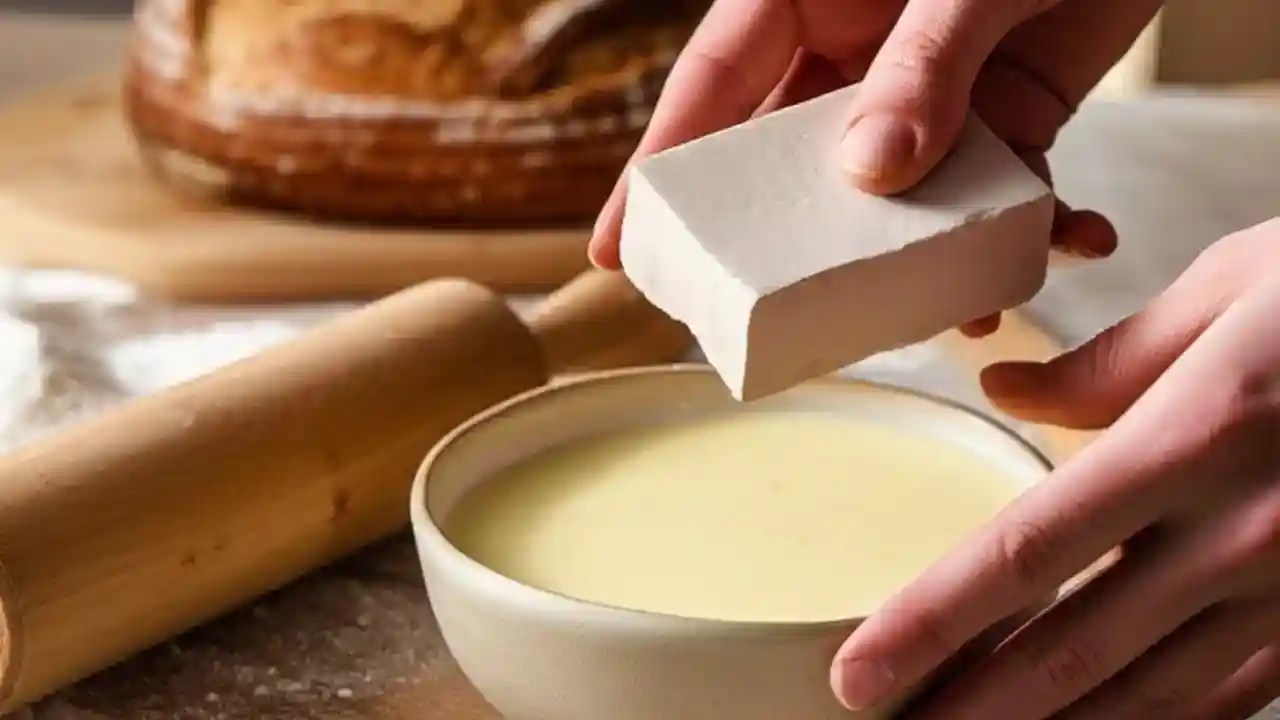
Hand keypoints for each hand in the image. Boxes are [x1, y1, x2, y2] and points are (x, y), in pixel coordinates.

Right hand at [589, 0, 1153, 330]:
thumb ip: (921, 67)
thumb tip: (870, 175)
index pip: (712, 89)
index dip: (661, 172)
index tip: (620, 249)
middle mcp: (853, 52)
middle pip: (790, 163)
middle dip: (783, 244)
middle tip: (755, 318)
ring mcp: (929, 91)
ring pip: (892, 197)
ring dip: (916, 257)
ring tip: (935, 312)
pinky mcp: (1006, 116)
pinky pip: (993, 190)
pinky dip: (1022, 229)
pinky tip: (1059, 246)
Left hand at [831, 218, 1279, 718]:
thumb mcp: (1236, 286)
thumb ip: (1107, 359)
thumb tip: (1007, 385)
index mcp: (1199, 435)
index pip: (1029, 551)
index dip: (933, 621)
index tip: (861, 668)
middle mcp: (1246, 532)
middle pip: (1074, 648)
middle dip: (967, 705)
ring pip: (1150, 695)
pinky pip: (1231, 697)